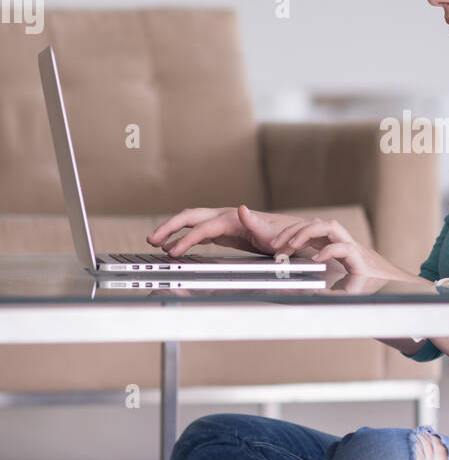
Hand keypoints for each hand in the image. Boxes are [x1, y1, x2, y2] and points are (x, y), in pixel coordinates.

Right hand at [146, 205, 316, 258]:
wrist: (288, 236)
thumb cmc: (279, 237)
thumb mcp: (270, 232)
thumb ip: (254, 221)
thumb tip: (242, 208)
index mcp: (232, 218)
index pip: (202, 228)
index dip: (185, 239)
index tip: (171, 251)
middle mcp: (224, 216)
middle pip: (189, 217)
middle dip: (169, 227)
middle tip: (150, 240)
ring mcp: (222, 222)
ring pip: (191, 223)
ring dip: (173, 231)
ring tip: (155, 242)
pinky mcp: (223, 230)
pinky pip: (198, 232)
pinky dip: (185, 237)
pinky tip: (176, 245)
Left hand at [268, 215, 406, 280]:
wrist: (395, 290)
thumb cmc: (366, 287)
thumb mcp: (337, 284)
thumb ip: (322, 283)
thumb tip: (303, 291)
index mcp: (336, 245)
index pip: (311, 230)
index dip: (292, 234)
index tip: (275, 248)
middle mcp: (343, 242)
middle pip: (317, 222)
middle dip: (293, 230)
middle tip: (275, 245)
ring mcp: (353, 248)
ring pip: (331, 225)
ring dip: (308, 232)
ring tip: (292, 245)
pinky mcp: (362, 259)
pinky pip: (345, 247)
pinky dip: (329, 251)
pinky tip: (317, 260)